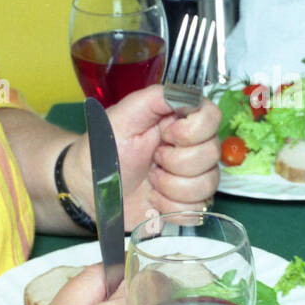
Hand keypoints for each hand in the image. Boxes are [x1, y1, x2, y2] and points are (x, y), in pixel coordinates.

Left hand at [71, 86, 221, 229]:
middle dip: (176, 161)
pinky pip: (196, 209)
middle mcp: (193, 147)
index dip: (193, 130)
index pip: (213, 116)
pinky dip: (170, 207)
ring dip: (172, 187)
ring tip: (151, 180)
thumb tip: (189, 94)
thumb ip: (155, 98)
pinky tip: (154, 199)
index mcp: (180, 120)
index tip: (167, 135)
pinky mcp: (188, 204)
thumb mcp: (123, 116)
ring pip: (208, 184)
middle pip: (212, 153)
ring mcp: (193, 177)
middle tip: (153, 159)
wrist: (91, 189)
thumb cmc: (104, 150)